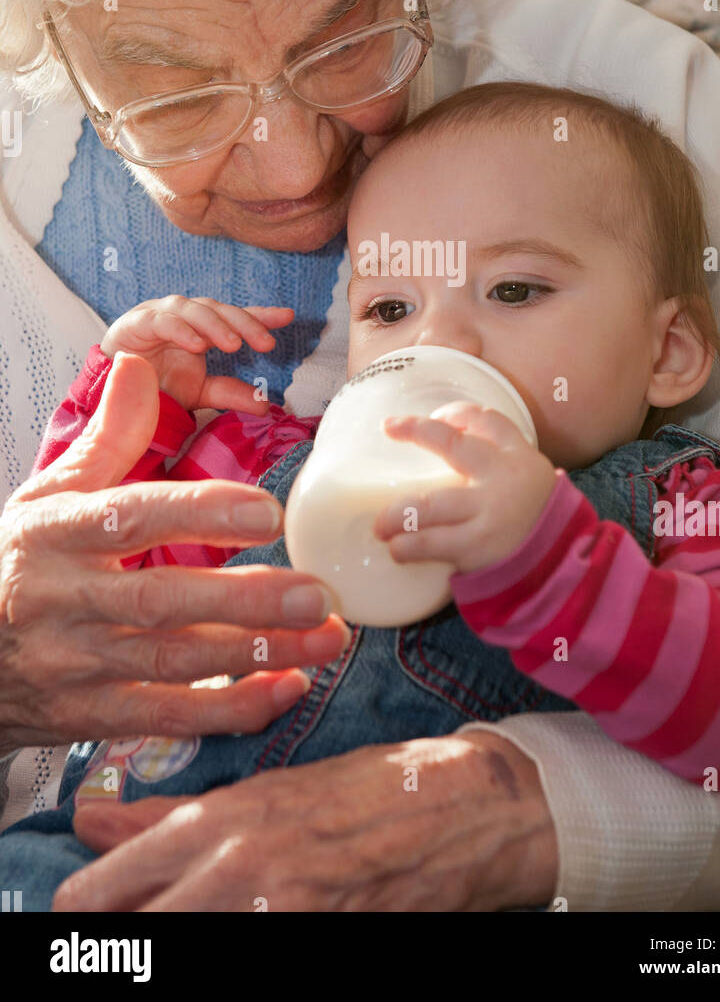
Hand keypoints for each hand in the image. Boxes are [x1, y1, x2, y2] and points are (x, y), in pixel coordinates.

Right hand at [0, 353, 347, 754]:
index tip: (266, 511)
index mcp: (57, 535)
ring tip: (327, 637)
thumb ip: (106, 437)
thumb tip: (137, 364)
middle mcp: (65, 600)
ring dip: (257, 653)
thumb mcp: (47, 497)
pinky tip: (288, 687)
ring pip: (174, 661)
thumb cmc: (15, 565)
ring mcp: (77, 664)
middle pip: (161, 600)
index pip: (131, 517)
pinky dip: (231, 708)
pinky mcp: (91, 717)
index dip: (199, 514)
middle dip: (246, 599)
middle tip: (318, 592)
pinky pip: (167, 716)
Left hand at [52, 730, 556, 911]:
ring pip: (183, 948)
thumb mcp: (267, 788)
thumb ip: (170, 817)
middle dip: (121, 939)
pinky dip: (233, 947)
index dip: (85, 910)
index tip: (81, 917)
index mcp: (222, 819)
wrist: (464, 810)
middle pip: (135, 934)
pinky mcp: (319, 939)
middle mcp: (240, 870)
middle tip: (126, 933)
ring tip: (195, 918)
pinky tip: (246, 924)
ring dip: (176, 942)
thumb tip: (91, 822)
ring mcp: (280, 914)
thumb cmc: (368, 789)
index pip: (109, 888)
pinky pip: (248, 959)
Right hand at [100, 295, 294, 412]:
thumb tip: (264, 405)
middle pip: (219, 310)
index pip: (236, 317)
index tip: (288, 317)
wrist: (109, 395)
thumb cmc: (156, 385)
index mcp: (203, 327)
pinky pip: (162, 321)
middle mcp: (184, 315)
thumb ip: (229, 393)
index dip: (261, 315)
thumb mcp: (198, 392)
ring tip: (232, 345)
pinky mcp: (136, 322)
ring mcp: (160, 314)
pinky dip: (180, 330)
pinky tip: (196, 344)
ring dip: (214, 325)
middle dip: (244, 323)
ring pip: (193, 309)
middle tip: (264, 342)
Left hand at [374, 403, 556, 573]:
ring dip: (397, 514)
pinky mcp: (477, 546)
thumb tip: (451, 449)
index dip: (456, 412)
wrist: (562, 567)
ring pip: (430, 505)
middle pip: (452, 444)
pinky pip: (431, 543)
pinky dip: (408, 547)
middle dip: (418, 430)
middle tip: (389, 427)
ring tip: (381, 526)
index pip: (487, 419)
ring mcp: (488, 512)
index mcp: (518, 458)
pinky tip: (397, 550)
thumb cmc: (538, 523)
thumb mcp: (530, 483)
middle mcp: (503, 477)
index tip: (430, 416)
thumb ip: (497, 467)